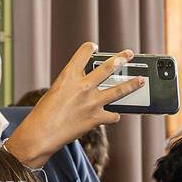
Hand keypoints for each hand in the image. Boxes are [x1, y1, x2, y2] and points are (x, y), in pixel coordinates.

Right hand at [4, 42, 143, 168]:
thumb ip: (72, 86)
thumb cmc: (43, 115)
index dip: (89, 48)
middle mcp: (83, 86)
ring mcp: (92, 102)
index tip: (94, 47)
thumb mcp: (55, 92)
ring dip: (131, 84)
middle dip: (121, 59)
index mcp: (68, 76)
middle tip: (129, 54)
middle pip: (107, 67)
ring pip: (118, 90)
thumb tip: (89, 87)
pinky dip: (113, 115)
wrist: (41, 134)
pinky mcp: (96, 118)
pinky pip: (113, 116)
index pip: (83, 53)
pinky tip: (113, 115)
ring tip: (140, 80)